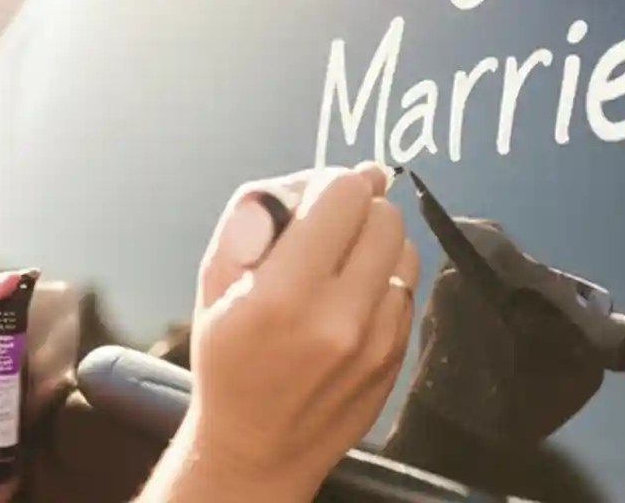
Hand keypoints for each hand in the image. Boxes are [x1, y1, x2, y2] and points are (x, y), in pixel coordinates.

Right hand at [139, 163, 418, 501]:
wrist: (256, 449)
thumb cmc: (228, 358)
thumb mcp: (215, 280)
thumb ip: (257, 215)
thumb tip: (323, 176)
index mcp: (282, 295)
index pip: (343, 194)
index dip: (331, 183)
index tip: (317, 197)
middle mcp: (338, 317)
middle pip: (384, 215)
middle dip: (358, 209)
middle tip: (330, 228)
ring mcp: (377, 340)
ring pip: (406, 248)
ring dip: (378, 243)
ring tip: (342, 264)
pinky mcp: (398, 356)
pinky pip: (409, 288)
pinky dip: (386, 280)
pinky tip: (354, 298)